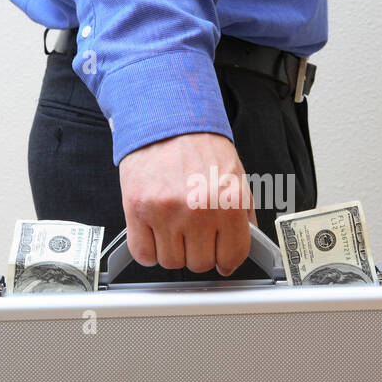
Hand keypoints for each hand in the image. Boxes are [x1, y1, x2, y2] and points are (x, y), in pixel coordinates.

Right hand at [119, 132, 258, 274]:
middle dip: (198, 253)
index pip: (232, 256)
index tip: (222, 259)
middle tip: (194, 236)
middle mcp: (198, 210)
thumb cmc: (200, 146)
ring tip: (173, 229)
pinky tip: (155, 235)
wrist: (167, 118)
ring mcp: (165, 212)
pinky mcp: (137, 209)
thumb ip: (243, 213)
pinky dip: (149, 251)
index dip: (227, 261)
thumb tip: (244, 244)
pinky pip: (143, 254)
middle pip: (199, 263)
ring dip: (172, 251)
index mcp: (228, 202)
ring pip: (170, 261)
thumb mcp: (236, 176)